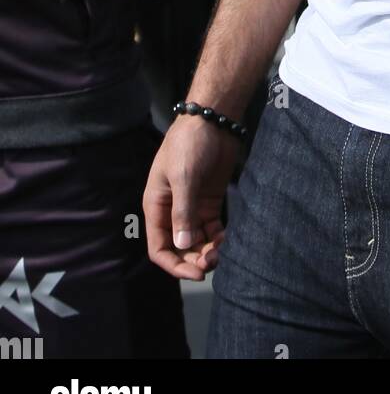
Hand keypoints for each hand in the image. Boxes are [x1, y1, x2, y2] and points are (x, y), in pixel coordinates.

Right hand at [143, 115, 238, 280]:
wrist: (213, 119)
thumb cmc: (189, 144)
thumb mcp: (183, 177)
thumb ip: (182, 212)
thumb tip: (183, 246)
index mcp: (156, 206)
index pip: (158, 248)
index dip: (174, 265)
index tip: (195, 274)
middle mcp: (171, 211)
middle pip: (179, 248)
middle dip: (193, 260)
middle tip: (213, 263)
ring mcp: (191, 207)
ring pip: (196, 241)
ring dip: (207, 252)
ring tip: (222, 252)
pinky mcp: (209, 201)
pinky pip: (211, 229)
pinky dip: (218, 239)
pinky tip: (228, 240)